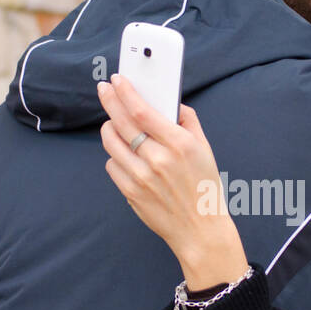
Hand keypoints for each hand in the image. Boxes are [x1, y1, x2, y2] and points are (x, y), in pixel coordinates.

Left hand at [97, 73, 247, 289]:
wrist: (200, 229)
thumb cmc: (204, 188)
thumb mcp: (205, 149)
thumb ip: (188, 121)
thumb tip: (171, 102)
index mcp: (180, 144)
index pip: (142, 111)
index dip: (126, 92)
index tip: (117, 80)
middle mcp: (158, 159)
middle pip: (121, 122)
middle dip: (110, 101)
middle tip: (105, 90)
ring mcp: (141, 177)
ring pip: (111, 142)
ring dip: (109, 128)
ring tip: (114, 123)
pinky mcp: (130, 192)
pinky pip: (112, 164)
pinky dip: (116, 155)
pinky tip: (125, 154)